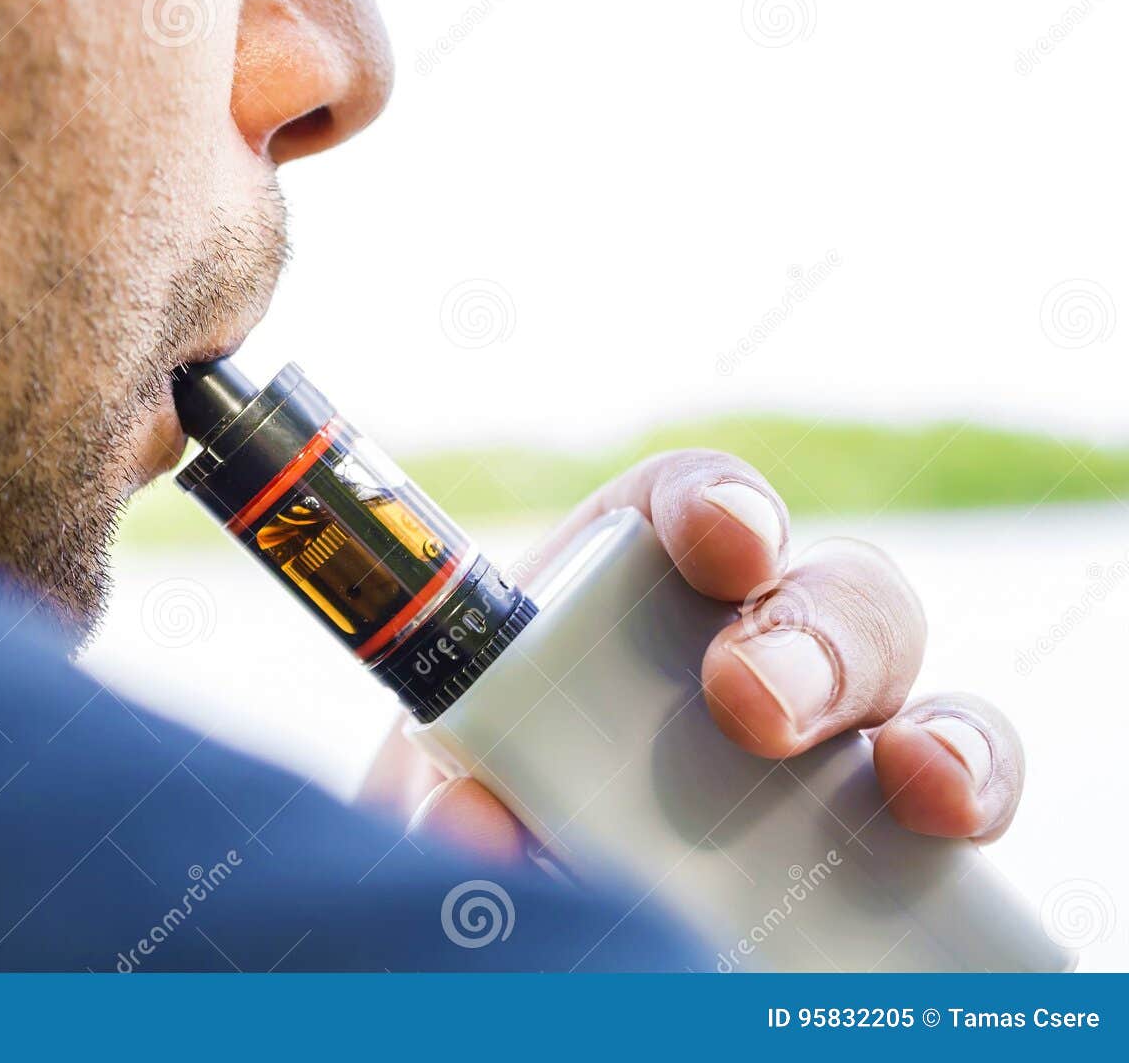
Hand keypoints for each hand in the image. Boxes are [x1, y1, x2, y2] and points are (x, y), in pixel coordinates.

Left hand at [379, 450, 1024, 864]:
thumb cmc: (478, 819)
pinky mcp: (871, 806)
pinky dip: (972, 783)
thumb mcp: (437, 809)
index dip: (716, 504)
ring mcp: (810, 719)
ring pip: (896, 667)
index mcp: (615, 594)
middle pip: (809, 585)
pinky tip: (949, 821)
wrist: (526, 903)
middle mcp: (726, 636)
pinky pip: (955, 769)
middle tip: (755, 704)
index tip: (724, 545)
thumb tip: (476, 818)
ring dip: (917, 706)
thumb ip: (438, 805)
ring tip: (912, 778)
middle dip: (806, 632)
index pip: (684, 506)